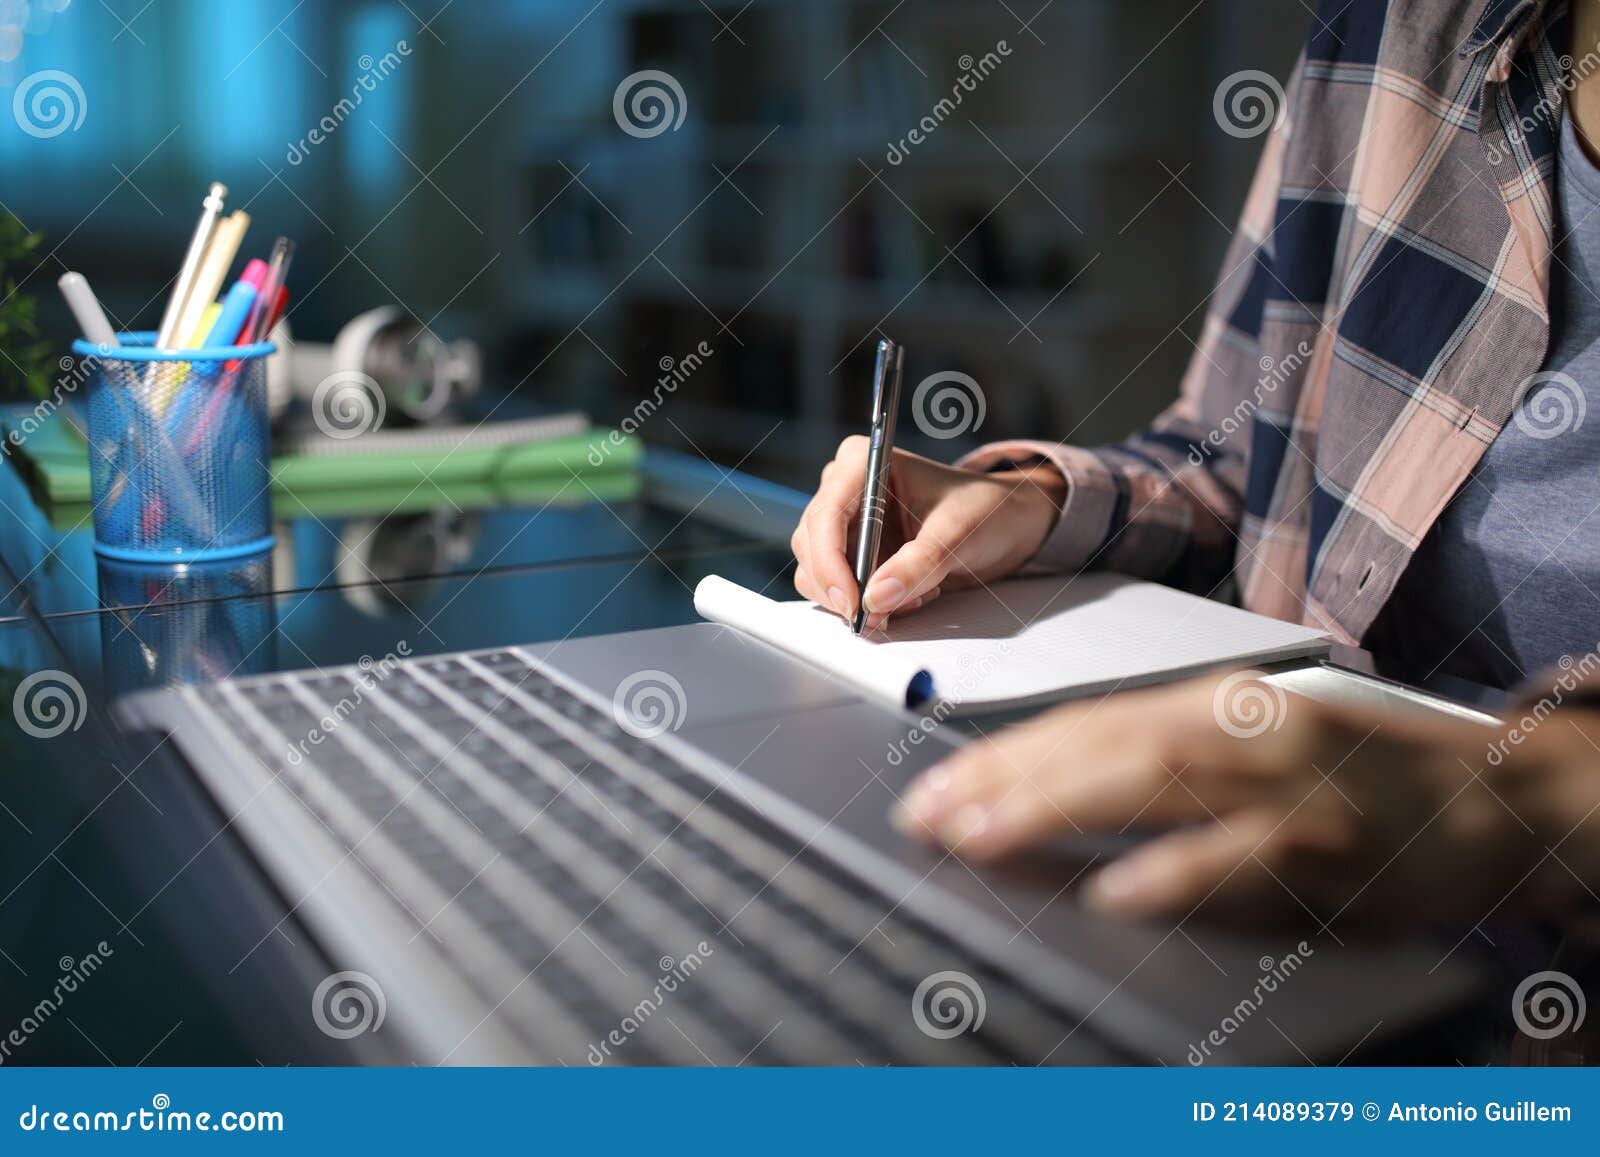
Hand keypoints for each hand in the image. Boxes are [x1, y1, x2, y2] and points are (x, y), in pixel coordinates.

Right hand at [791, 438, 1064, 628]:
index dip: (830, 561)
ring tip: (912, 594)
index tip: (853, 601)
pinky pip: (835, 586)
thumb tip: (876, 598)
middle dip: (845, 586)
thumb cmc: (983, 509)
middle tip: (881, 613)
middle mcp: (844, 487)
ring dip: (858, 597)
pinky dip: (866, 602)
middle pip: (812, 545)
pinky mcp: (850, 552)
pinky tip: (905, 594)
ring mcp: (844, 521)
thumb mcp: (958, 534)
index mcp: (865, 461)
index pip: (827, 513)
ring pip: (816, 570)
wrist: (1003, 522)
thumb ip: (918, 565)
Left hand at [892, 671, 1599, 925]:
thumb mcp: (1256, 740)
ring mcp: (1286, 784)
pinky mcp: (1331, 847)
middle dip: (1005, 778)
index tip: (938, 783)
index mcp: (1217, 701)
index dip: (1004, 751)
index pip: (1087, 720)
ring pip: (1153, 784)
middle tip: (928, 814)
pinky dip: (1176, 873)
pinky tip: (1114, 891)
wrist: (1496, 793)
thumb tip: (1054, 782)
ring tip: (981, 834)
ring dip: (1057, 809)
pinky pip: (1241, 861)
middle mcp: (1242, 727)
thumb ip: (1166, 756)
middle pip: (1101, 744)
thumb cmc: (1361, 771)